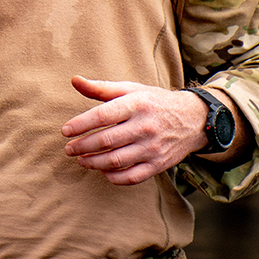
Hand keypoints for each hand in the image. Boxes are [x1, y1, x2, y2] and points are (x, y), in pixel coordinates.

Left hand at [60, 76, 209, 185]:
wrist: (193, 119)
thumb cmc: (154, 102)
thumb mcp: (131, 89)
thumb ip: (101, 88)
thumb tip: (74, 80)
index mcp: (136, 104)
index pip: (103, 115)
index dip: (81, 124)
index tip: (65, 130)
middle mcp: (145, 126)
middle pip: (107, 140)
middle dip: (83, 146)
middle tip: (69, 149)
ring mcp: (153, 147)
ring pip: (117, 160)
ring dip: (94, 163)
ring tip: (81, 160)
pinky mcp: (158, 164)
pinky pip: (132, 177)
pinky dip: (114, 178)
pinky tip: (103, 171)